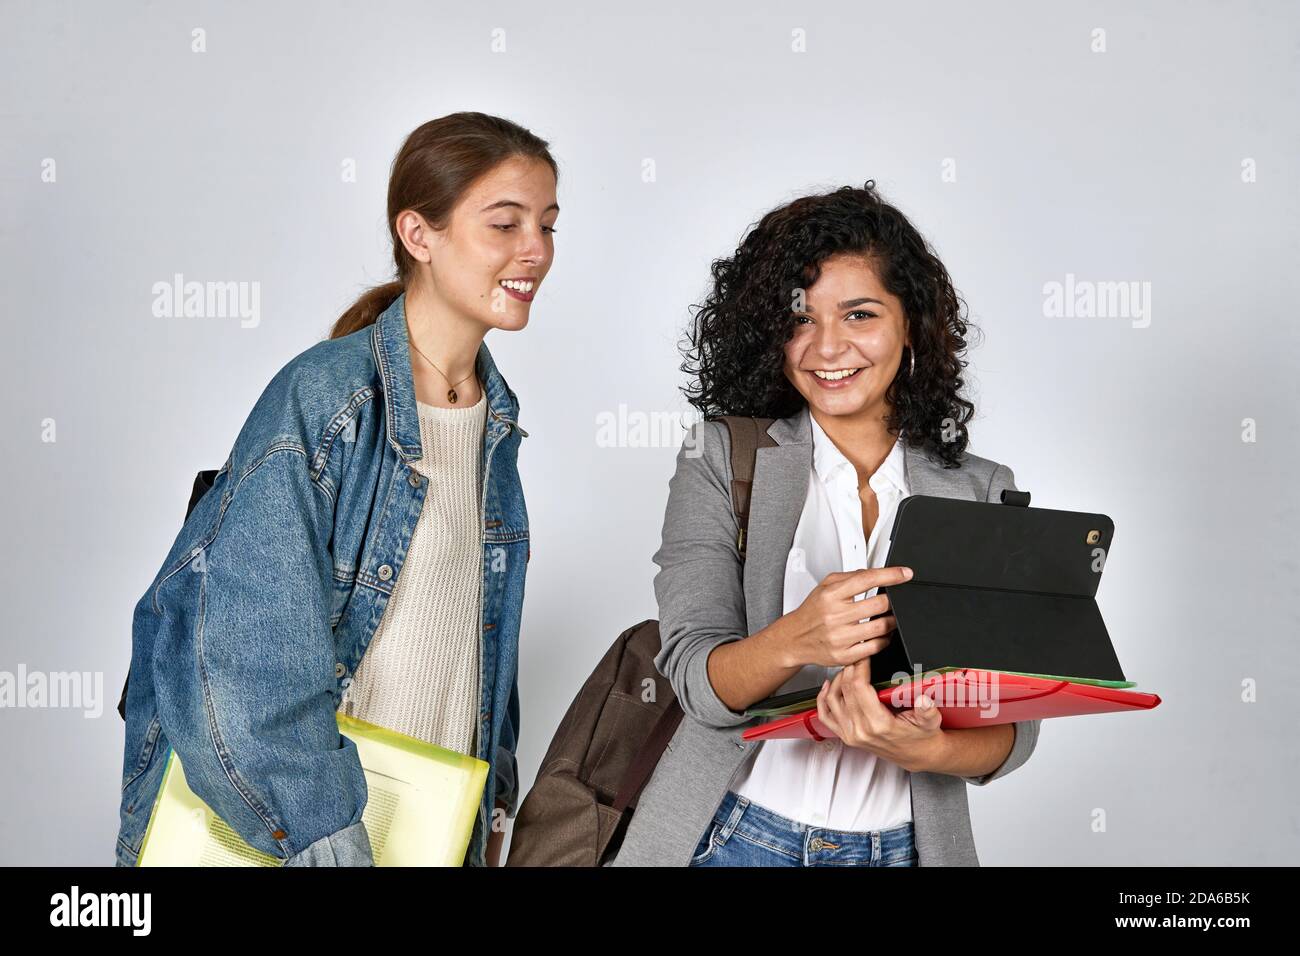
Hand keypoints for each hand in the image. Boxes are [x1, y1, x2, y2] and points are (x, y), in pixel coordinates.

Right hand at [780, 566, 912, 668]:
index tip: (905, 574)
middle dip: (893, 601)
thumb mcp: (824, 587)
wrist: (794, 639)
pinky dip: (885, 639)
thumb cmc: (812, 612)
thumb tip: (876, 573)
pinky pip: (875, 647)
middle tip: (895, 601)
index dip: (891, 575)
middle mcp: (834, 616)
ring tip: (890, 617)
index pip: (866, 579)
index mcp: (831, 595)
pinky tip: (882, 634)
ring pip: (881, 627)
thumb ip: (850, 577)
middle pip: (879, 604)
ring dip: (892, 621)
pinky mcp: (844, 655)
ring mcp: (840, 637)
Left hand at [815, 653, 943, 772]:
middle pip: (845, 690)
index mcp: (879, 724)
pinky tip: (828, 687)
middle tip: (857, 657)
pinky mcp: (845, 736)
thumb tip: (923, 699)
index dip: (859, 667)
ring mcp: (850, 734)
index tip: (864, 657)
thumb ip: (927, 710)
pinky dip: (822, 699)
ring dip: (837, 680)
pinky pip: (825, 716)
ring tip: (847, 669)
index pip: (859, 688)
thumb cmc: (921, 738)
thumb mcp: (931, 722)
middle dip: (850, 669)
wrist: (916, 755)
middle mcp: (861, 730)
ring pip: (832, 700)